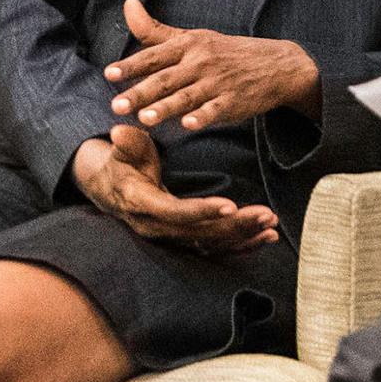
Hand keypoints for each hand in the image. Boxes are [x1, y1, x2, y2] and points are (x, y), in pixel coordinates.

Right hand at [70, 126, 279, 253]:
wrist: (110, 189)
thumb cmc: (121, 164)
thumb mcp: (121, 151)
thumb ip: (127, 143)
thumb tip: (120, 133)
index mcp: (142, 205)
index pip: (175, 213)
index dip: (202, 211)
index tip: (230, 204)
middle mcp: (157, 228)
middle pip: (200, 233)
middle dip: (235, 226)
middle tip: (266, 214)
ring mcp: (171, 238)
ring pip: (211, 244)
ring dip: (244, 236)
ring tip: (270, 224)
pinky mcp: (184, 241)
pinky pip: (215, 248)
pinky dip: (242, 245)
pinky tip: (266, 238)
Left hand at [104, 0, 319, 129]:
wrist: (276, 64)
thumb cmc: (225, 52)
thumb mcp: (192, 37)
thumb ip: (155, 30)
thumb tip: (127, 2)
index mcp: (188, 45)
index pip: (154, 55)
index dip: (131, 65)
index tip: (109, 74)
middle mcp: (201, 61)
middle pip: (165, 79)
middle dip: (140, 92)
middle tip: (116, 106)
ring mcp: (218, 82)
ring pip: (187, 96)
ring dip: (165, 107)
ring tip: (144, 119)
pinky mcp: (234, 100)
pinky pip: (216, 110)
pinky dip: (203, 117)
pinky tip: (188, 126)